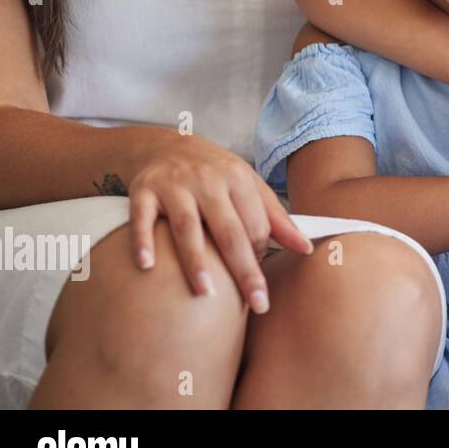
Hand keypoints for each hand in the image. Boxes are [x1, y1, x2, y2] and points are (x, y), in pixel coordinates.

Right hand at [127, 133, 313, 312]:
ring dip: (196, 261)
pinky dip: (142, 240)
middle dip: (244, 269)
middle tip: (256, 303)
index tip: (259, 283)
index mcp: (238, 180)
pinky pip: (142, 218)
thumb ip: (276, 218)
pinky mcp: (144, 190)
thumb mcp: (249, 186)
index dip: (260, 254)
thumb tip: (307, 248)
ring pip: (187, 226)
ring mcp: (174, 185)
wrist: (166, 144)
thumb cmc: (215, 173)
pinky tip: (147, 266)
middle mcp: (208, 181)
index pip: (256, 224)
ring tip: (206, 293)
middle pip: (228, 230)